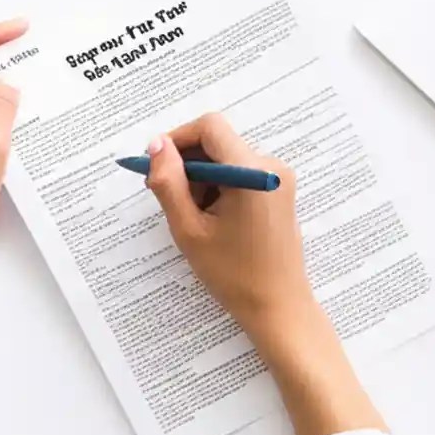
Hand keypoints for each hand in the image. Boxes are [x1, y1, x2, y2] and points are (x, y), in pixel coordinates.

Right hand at [145, 113, 386, 434]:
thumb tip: (157, 146)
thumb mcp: (190, 230)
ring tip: (192, 218)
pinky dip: (219, 188)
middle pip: (218, 142)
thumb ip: (169, 183)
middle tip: (166, 197)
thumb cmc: (234, 275)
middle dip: (187, 164)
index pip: (210, 127)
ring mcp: (278, 178)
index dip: (178, 138)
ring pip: (226, 159)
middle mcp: (271, 166)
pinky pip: (241, 174)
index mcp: (253, 171)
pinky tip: (211, 221)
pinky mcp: (278, 191)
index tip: (156, 164)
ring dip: (202, 179)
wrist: (278, 307)